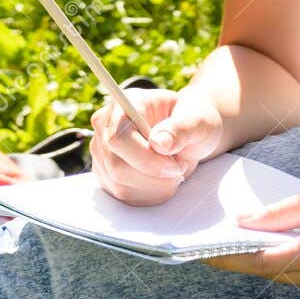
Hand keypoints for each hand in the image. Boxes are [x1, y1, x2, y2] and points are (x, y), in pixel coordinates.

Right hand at [89, 85, 223, 205]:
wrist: (188, 130)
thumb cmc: (192, 119)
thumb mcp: (197, 118)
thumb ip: (180, 128)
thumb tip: (159, 142)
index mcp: (126, 103)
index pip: (119, 138)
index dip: (145, 159)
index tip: (174, 167)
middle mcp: (106, 125)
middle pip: (117, 166)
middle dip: (153, 177)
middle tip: (178, 169)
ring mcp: (102, 151)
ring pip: (120, 185)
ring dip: (153, 187)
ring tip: (172, 171)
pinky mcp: (105, 173)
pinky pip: (123, 195)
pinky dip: (148, 195)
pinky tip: (162, 181)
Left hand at [207, 177, 299, 298]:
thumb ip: (283, 212)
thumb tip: (244, 221)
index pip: (260, 262)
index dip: (227, 257)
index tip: (199, 251)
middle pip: (273, 269)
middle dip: (249, 251)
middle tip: (220, 233)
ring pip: (290, 274)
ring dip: (276, 254)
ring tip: (260, 229)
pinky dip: (298, 261)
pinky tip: (298, 240)